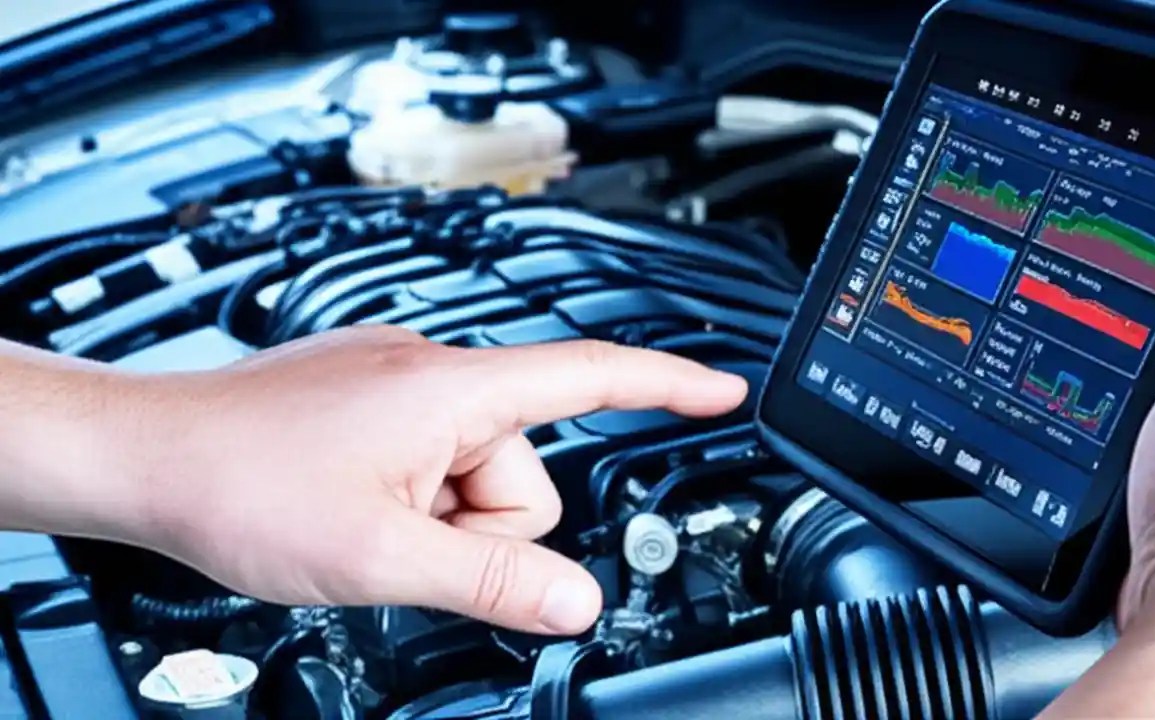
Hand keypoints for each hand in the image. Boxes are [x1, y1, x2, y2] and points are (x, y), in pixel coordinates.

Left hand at [117, 327, 747, 634]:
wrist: (149, 456)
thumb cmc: (240, 482)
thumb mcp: (382, 555)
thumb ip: (492, 580)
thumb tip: (575, 602)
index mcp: (454, 391)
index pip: (593, 375)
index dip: (671, 385)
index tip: (724, 391)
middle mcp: (434, 375)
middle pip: (527, 472)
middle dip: (486, 526)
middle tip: (406, 543)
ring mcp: (400, 389)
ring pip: (478, 480)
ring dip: (441, 519)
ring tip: (366, 526)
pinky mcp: (373, 407)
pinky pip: (435, 463)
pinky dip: (415, 499)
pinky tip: (352, 509)